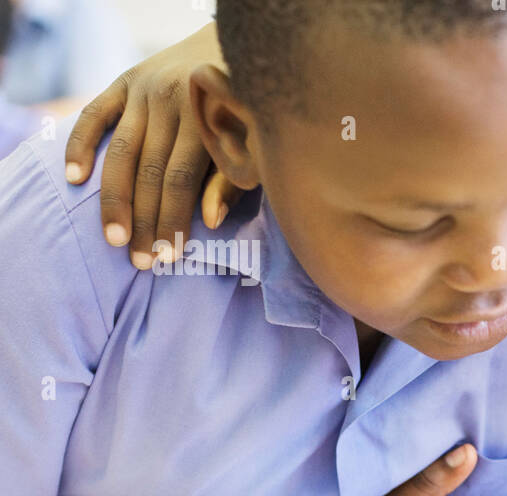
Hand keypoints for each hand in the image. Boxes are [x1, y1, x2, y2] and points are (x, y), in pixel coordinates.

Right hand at [63, 21, 241, 270]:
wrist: (237, 46)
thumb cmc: (251, 108)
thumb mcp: (255, 144)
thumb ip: (232, 180)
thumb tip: (210, 221)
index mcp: (205, 118)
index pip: (180, 180)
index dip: (172, 219)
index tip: (168, 255)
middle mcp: (169, 102)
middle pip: (148, 172)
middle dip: (144, 221)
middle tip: (140, 261)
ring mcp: (142, 90)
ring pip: (120, 151)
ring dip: (114, 199)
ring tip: (113, 238)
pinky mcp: (124, 80)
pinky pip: (94, 114)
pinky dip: (80, 144)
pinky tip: (74, 178)